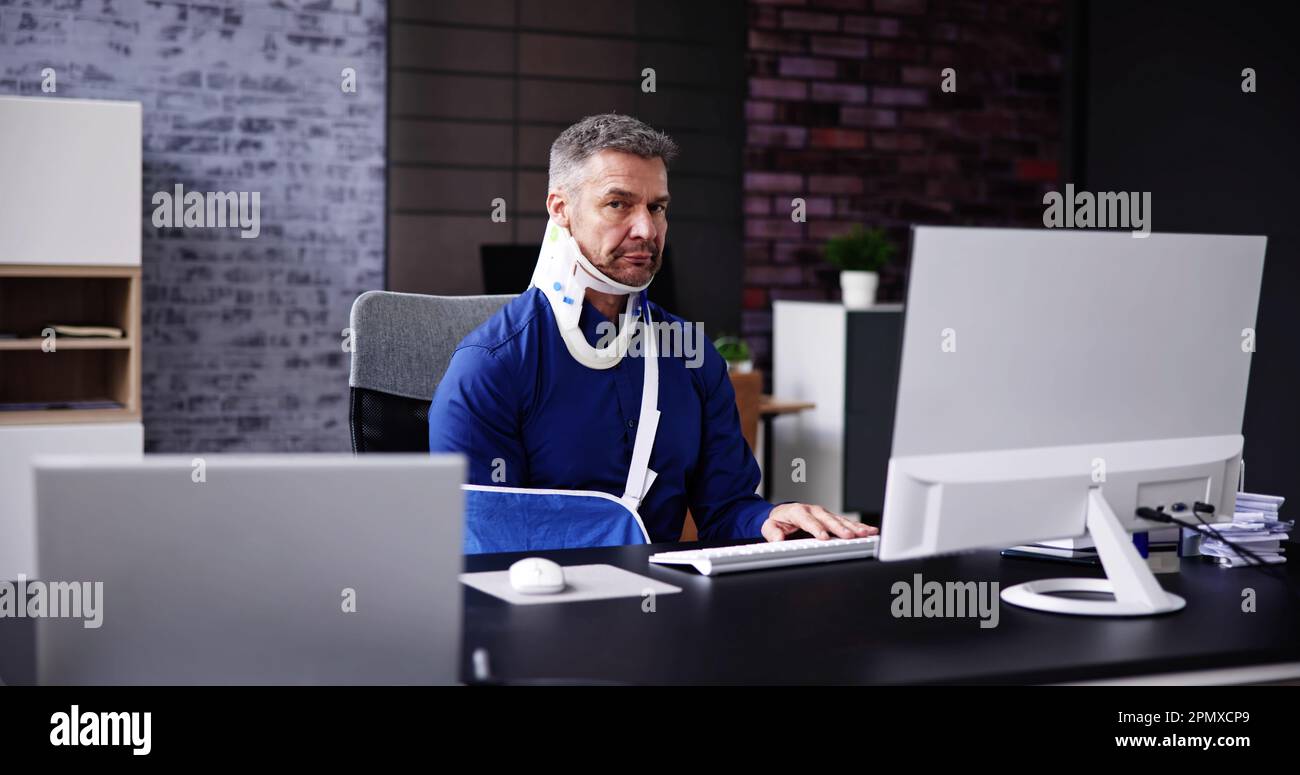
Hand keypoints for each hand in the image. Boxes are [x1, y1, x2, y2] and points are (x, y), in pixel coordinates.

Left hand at [761, 503, 878, 541]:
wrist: (781, 513)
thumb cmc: (777, 520)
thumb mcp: (769, 526)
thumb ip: (773, 533)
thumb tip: (778, 539)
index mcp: (798, 512)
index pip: (809, 521)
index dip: (816, 529)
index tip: (823, 537)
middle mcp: (813, 511)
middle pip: (828, 520)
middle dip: (840, 528)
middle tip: (850, 536)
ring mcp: (823, 513)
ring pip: (840, 520)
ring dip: (854, 527)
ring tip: (866, 533)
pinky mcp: (830, 518)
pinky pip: (845, 522)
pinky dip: (857, 526)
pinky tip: (868, 530)